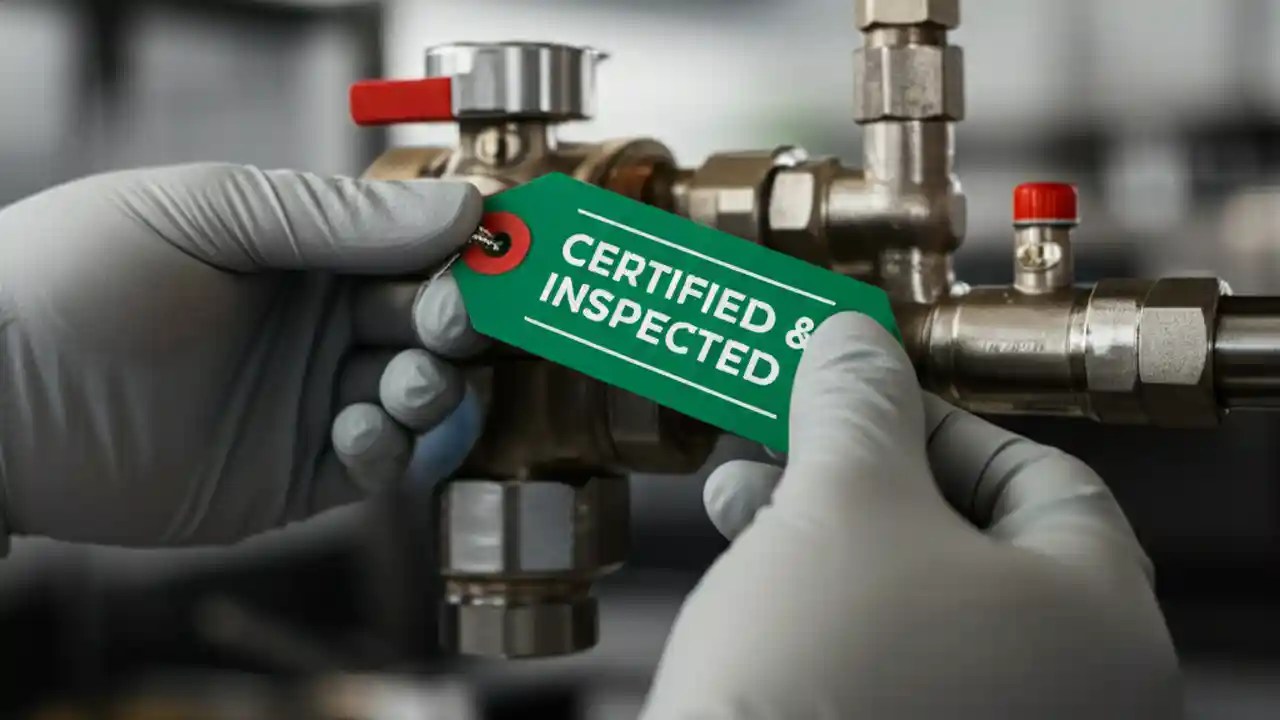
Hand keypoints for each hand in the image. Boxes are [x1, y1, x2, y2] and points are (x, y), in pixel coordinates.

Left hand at [0, 164, 485, 546]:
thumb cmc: (82, 276)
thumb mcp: (213, 215)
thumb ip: (340, 218)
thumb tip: (462, 209)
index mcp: (303, 251)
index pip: (415, 246)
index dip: (466, 250)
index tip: (504, 252)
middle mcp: (317, 325)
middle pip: (433, 323)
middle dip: (458, 321)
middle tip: (452, 320)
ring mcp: (310, 402)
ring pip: (421, 397)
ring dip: (432, 387)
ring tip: (402, 380)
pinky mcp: (296, 477)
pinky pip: (378, 466)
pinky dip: (387, 449)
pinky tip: (353, 427)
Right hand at [643, 313, 1180, 718]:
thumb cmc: (819, 685)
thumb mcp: (842, 503)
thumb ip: (860, 402)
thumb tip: (855, 343)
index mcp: (1099, 624)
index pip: (1039, 475)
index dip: (939, 417)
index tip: (866, 390)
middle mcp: (1070, 691)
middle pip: (969, 534)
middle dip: (861, 471)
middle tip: (798, 431)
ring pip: (915, 596)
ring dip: (827, 529)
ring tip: (745, 494)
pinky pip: (887, 655)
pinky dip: (826, 601)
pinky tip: (752, 565)